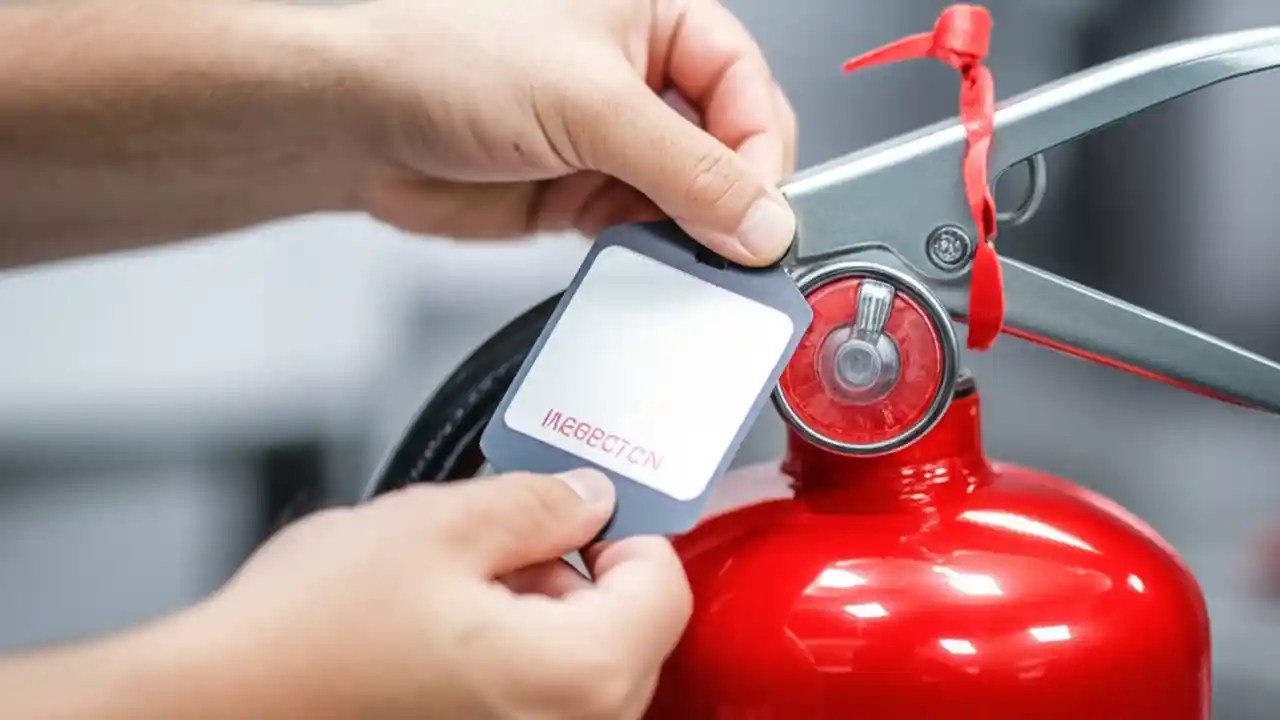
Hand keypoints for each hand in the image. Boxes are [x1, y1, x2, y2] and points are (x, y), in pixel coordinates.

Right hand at [192, 469, 689, 719]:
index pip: (663, 586)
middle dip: (576, 573)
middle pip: (629, 631)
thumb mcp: (440, 524)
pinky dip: (512, 657)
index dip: (626, 529)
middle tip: (503, 544)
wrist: (220, 705)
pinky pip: (536, 699)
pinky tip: (443, 635)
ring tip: (453, 592)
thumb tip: (587, 497)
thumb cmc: (307, 636)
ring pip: (581, 666)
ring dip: (539, 614)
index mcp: (576, 678)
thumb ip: (540, 503)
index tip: (583, 508)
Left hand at [338, 0, 797, 265]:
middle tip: (738, 247)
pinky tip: (650, 263)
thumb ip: (686, 169)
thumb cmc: (443, 60)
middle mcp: (640, 74)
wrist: (358, 123)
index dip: (761, 152)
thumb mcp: (589, 105)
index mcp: (656, 16)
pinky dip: (653, 252)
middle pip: (727, 145)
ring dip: (693, 233)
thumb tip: (762, 219)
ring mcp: (612, 138)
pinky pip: (644, 229)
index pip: (746, 87)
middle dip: (733, 198)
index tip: (763, 214)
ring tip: (692, 261)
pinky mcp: (584, 192)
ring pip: (689, 196)